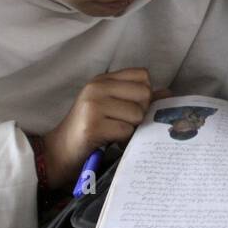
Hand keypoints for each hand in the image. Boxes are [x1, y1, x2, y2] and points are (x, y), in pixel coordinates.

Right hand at [42, 68, 162, 186]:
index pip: (142, 75)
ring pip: (137, 114)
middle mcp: (97, 87)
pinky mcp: (93, 125)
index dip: (144, 94)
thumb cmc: (88, 130)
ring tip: (115, 133)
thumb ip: (138, 98)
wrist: (58, 152)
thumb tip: (169, 93)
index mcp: (103, 79)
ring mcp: (94, 105)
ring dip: (131, 128)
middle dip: (140, 113)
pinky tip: (110, 141)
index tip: (133, 108)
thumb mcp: (111, 107)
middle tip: (124, 124)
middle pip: (144, 93)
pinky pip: (126, 130)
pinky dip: (123, 140)